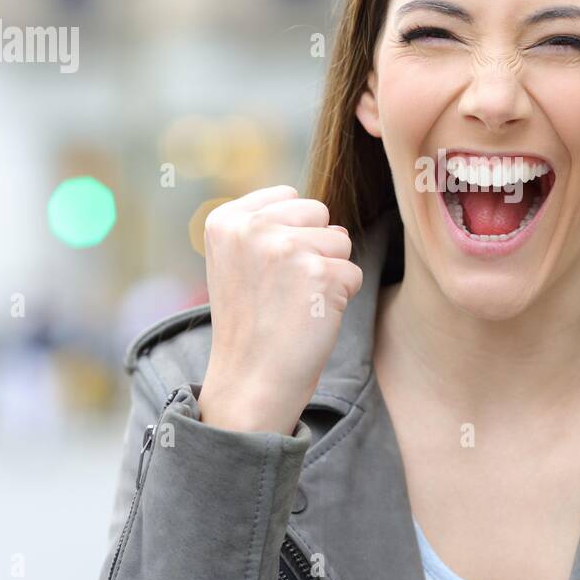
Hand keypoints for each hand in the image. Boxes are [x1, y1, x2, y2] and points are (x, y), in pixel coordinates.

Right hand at [197, 185, 362, 435]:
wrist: (251, 382)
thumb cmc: (251, 324)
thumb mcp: (240, 262)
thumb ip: (271, 227)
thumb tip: (333, 224)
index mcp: (226, 219)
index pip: (290, 197)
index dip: (291, 234)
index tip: (267, 273)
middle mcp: (253, 227)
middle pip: (319, 213)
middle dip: (313, 249)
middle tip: (284, 291)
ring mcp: (286, 249)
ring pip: (340, 241)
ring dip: (328, 274)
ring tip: (295, 305)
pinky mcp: (321, 274)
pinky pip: (353, 273)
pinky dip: (341, 299)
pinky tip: (310, 318)